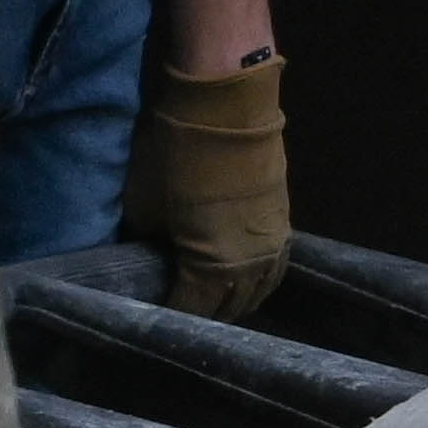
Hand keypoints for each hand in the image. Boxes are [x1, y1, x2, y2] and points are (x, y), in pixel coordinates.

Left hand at [121, 54, 289, 321]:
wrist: (225, 109)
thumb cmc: (176, 159)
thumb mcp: (143, 206)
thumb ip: (147, 241)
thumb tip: (144, 255)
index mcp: (212, 267)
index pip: (192, 311)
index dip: (169, 316)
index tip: (149, 318)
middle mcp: (250, 265)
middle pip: (231, 307)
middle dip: (205, 314)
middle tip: (178, 309)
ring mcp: (274, 243)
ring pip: (259, 289)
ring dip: (236, 298)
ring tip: (213, 298)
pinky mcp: (284, 221)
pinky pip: (274, 266)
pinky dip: (257, 276)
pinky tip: (242, 272)